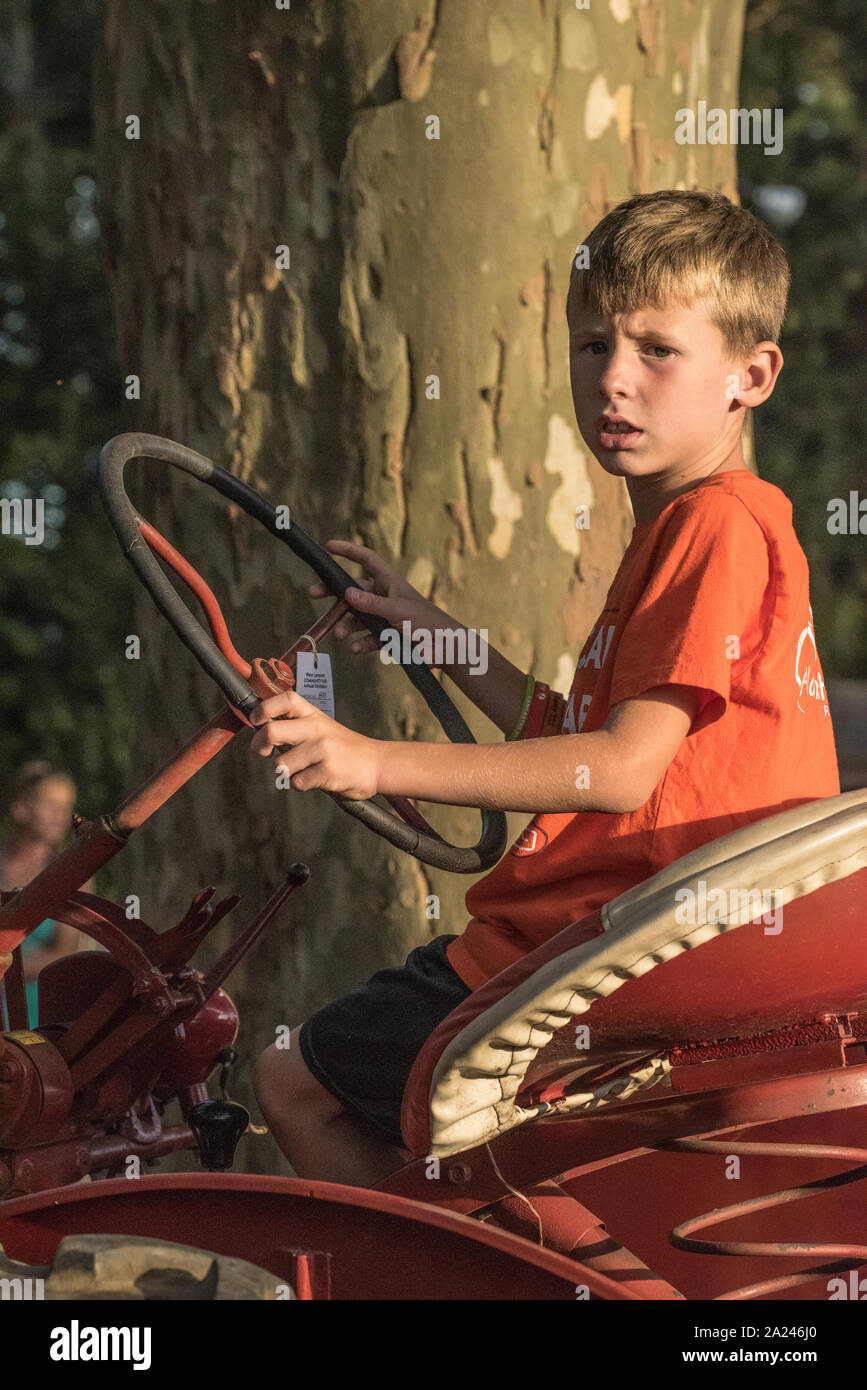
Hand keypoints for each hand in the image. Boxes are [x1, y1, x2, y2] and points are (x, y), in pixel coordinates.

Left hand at [249, 690, 381, 799]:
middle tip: (263, 751)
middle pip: (272, 731)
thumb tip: (262, 733)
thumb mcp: (323, 728)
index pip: (284, 699)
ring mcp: (322, 750)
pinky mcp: (327, 772)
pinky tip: (316, 779)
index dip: (263, 709)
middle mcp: (317, 729)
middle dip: (259, 745)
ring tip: (305, 769)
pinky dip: (301, 785)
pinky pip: (296, 782)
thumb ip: (297, 727)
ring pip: (281, 764)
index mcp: (314, 715)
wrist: (377, 764)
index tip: (256, 721)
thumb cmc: (345, 748)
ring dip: (287, 772)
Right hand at [309, 540, 449, 661]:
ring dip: (346, 625)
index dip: (348, 550)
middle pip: (352, 590)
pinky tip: (356, 650)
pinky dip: (360, 643)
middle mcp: (384, 597)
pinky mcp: (387, 637)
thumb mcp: (398, 610)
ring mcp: (384, 617)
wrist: (445, 650)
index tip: (328, 546)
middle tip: (313, 594)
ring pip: (356, 617)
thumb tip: (347, 593)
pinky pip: (367, 637)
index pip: (366, 559)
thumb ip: (372, 603)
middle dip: (333, 592)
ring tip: (340, 635)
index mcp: (389, 582)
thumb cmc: (427, 622)